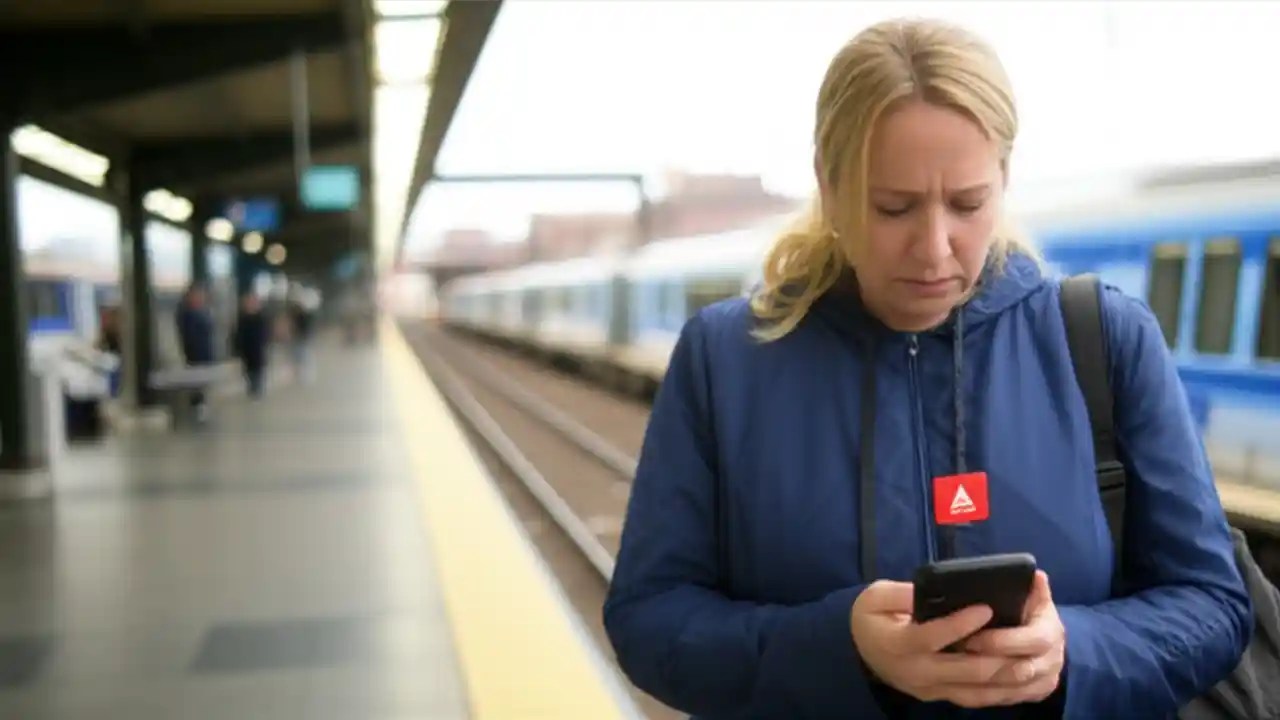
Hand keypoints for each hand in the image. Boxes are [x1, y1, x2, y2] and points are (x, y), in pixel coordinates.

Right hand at [850, 580, 1024, 706]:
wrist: (860, 652)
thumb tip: (932, 590)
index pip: (933, 637)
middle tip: (1024, 645)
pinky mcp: (938, 696)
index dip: (961, 624)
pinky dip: (997, 692)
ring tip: (1029, 665)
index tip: (987, 608)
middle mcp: (917, 672)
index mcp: (899, 644)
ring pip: (974, 690)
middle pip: (964, 670)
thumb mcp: (875, 597)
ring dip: (1003, 680)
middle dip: (998, 659)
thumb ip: (901, 593)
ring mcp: (929, 689)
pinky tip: (1016, 680)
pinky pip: (972, 698)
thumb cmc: (870, 618)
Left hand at [959, 570, 1065, 705]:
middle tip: (956, 655)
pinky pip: (1007, 700)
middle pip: (1019, 670)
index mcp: (1051, 632)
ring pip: (1010, 690)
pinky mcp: (1032, 695)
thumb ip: (1030, 588)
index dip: (1001, 641)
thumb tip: (1036, 574)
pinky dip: (984, 693)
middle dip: (985, 663)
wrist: (1046, 639)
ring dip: (981, 682)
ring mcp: (1044, 681)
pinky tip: (963, 684)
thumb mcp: (1032, 597)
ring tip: (953, 669)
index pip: (1031, 641)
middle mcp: (1052, 660)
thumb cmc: (1030, 612)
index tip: (972, 637)